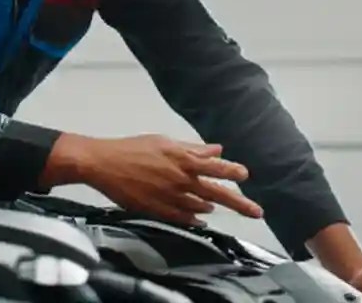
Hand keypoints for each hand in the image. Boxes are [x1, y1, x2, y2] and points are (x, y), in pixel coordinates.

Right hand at [77, 134, 263, 225]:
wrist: (104, 164)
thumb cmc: (133, 148)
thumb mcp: (164, 142)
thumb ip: (192, 148)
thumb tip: (217, 149)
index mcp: (183, 159)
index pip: (216, 167)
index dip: (233, 171)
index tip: (246, 175)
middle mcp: (181, 180)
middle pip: (217, 193)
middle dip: (240, 203)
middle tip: (257, 212)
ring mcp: (170, 197)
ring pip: (200, 207)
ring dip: (211, 206)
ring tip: (216, 207)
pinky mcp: (157, 209)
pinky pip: (182, 218)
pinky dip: (194, 220)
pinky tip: (200, 220)